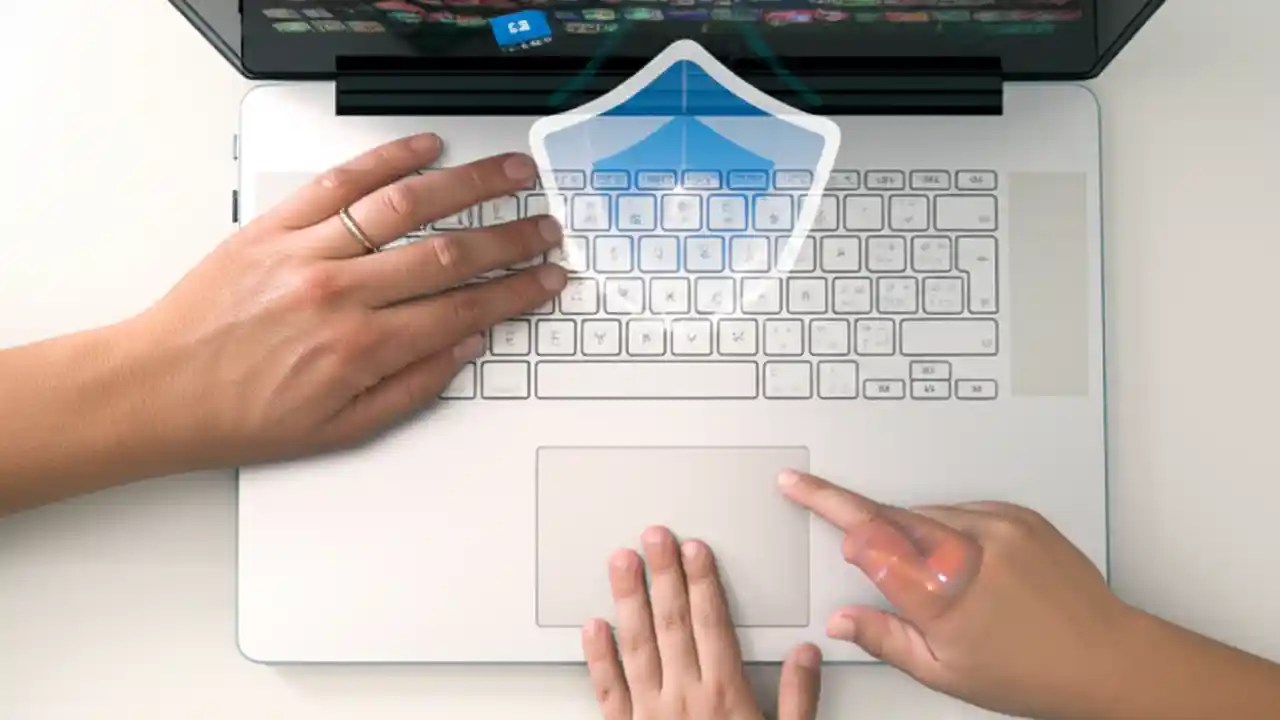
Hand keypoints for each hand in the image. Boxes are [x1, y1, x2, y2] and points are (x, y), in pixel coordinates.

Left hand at [128, 132, 564, 468]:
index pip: (466, 308)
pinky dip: (387, 159)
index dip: (518, 290)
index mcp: (363, 348)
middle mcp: (342, 295)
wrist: (160, 389)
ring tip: (510, 171)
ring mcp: (309, 253)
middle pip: (451, 252)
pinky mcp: (276, 227)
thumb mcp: (342, 429)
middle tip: (545, 226)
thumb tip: (466, 345)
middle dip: (512, 236)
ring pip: (407, 206)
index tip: (547, 276)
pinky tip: (425, 149)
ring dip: (469, 185)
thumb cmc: (242, 413)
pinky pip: (340, 183)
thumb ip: (414, 387)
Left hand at [583, 527, 821, 719]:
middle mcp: (683, 700)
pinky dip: (598, 657)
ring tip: (621, 563)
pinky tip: (592, 626)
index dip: (703, 582)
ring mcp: (649, 715)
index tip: (695, 550)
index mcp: (724, 697)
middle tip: (654, 537)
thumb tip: (807, 653)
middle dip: (663, 575)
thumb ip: (799, 698)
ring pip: (635, 646)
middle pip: (672, 623)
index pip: (712, 624)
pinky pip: (606, 691)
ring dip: (628, 600)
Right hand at [779, 471, 1133, 718]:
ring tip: (947, 584)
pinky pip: (964, 510)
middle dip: (868, 527)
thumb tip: (841, 620)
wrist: (1107, 656)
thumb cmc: (1031, 673)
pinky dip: (953, 531)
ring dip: (917, 537)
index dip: (824, 502)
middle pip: (892, 518)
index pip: (865, 534)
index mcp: (941, 592)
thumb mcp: (945, 672)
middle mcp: (968, 549)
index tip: (796, 483)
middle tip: (869, 556)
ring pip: (928, 514)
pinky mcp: (1019, 514)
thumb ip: (885, 638)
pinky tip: (972, 566)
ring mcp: (998, 525)